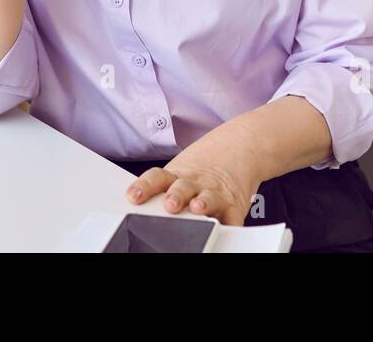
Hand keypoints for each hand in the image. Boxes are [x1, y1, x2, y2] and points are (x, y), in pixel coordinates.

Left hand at [124, 125, 266, 226]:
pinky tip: (227, 225)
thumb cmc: (201, 169)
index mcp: (176, 175)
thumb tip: (134, 208)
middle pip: (182, 187)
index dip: (144, 186)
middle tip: (169, 204)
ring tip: (198, 207)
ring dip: (203, 204)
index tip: (133, 196)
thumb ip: (161, 190)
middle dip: (175, 196)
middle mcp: (194, 183)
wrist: (238, 146)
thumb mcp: (178, 172)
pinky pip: (233, 217)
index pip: (156, 178)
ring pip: (208, 198)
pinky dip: (230, 223)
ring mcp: (215, 193)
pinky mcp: (234, 204)